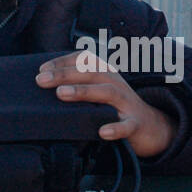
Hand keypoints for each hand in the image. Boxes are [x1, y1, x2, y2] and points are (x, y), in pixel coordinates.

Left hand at [36, 50, 178, 157]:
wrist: (150, 126)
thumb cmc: (116, 107)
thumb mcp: (98, 90)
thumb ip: (78, 85)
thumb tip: (44, 84)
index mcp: (106, 73)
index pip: (84, 59)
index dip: (62, 62)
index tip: (41, 70)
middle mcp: (116, 83)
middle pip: (90, 73)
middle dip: (64, 74)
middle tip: (41, 80)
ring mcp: (126, 103)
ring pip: (106, 92)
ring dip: (83, 92)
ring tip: (61, 94)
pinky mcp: (135, 123)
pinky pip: (126, 126)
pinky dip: (115, 128)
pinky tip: (103, 132)